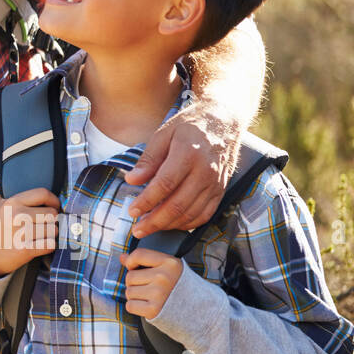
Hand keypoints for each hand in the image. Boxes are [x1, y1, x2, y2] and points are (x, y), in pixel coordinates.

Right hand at [0, 189, 59, 278]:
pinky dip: (49, 245)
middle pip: (52, 213)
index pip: (43, 194)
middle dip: (52, 220)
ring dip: (51, 234)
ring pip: (53, 230)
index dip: (54, 200)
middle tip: (47, 224)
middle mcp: (17, 215)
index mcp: (12, 203)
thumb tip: (19, 186)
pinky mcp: (25, 250)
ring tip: (42, 235)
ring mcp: (21, 233)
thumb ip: (7, 195)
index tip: (55, 206)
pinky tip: (41, 245)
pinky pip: (50, 244)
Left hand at [121, 248, 183, 318]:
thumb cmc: (182, 289)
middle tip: (149, 289)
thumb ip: (146, 261)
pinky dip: (136, 308)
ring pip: (129, 292)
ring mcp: (159, 294)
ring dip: (135, 296)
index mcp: (170, 263)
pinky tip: (149, 307)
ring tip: (151, 298)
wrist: (202, 314)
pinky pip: (130, 306)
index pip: (138, 254)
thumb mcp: (169, 270)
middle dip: (135, 283)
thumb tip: (122, 257)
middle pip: (130, 276)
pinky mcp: (154, 310)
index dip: (131, 261)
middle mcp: (164, 277)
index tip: (133, 267)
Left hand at [122, 102, 241, 237]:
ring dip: (169, 225)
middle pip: (178, 204)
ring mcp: (216, 183)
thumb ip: (148, 159)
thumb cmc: (188, 127)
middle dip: (155, 221)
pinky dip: (187, 224)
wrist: (222, 123)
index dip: (147, 201)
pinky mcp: (221, 191)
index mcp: (188, 153)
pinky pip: (205, 215)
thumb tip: (132, 180)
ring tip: (150, 228)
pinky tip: (172, 225)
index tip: (132, 211)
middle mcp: (205, 171)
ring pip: (192, 213)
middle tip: (137, 230)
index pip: (165, 184)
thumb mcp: (163, 134)